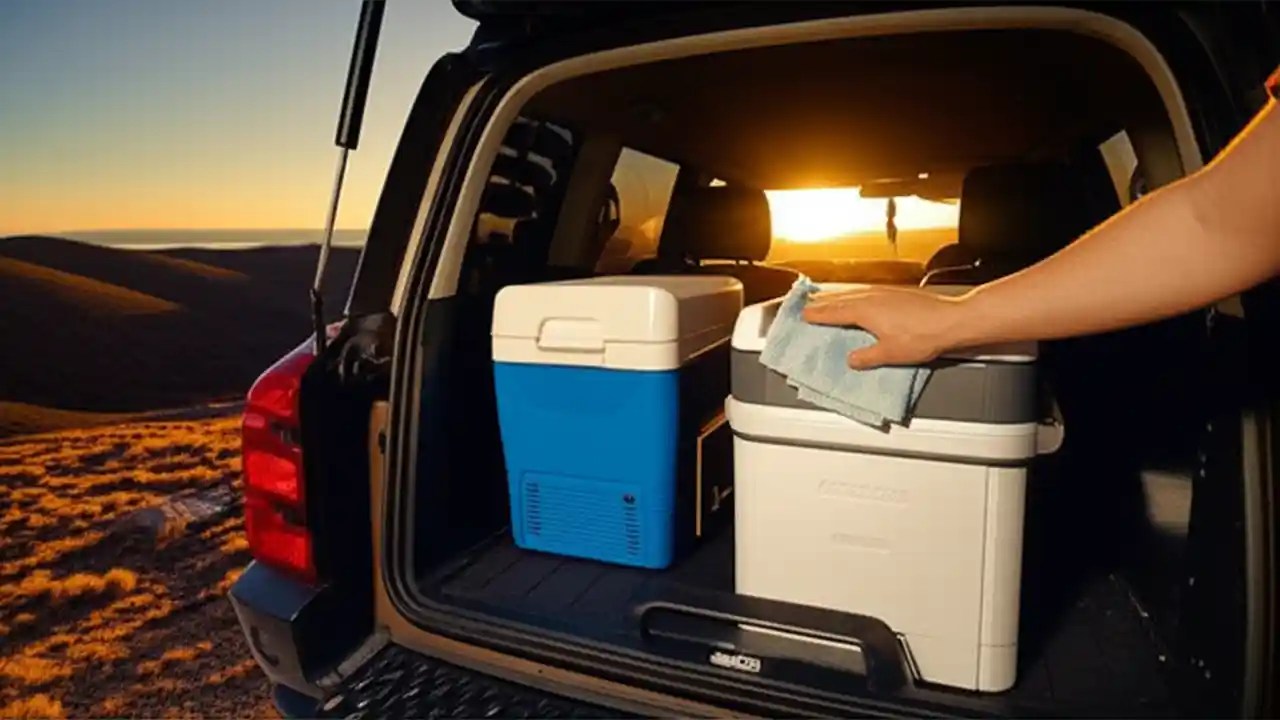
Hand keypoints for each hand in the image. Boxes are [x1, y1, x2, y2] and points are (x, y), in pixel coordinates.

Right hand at [801, 286, 965, 368]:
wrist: (952, 320)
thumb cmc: (922, 336)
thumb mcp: (890, 354)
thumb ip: (867, 357)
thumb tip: (852, 360)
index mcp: (864, 311)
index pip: (834, 312)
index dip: (817, 314)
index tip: (803, 315)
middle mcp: (871, 297)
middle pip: (840, 298)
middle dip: (823, 302)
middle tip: (808, 304)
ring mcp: (885, 292)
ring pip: (853, 292)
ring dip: (838, 297)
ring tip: (829, 299)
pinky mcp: (897, 293)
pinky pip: (866, 291)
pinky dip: (855, 295)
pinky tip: (859, 300)